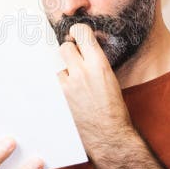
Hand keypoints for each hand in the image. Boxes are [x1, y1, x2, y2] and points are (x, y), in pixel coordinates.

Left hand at [57, 23, 132, 155]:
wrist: (109, 136)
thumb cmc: (114, 110)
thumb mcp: (110, 79)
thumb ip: (96, 63)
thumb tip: (84, 51)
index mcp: (98, 64)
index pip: (82, 33)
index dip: (78, 32)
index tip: (76, 34)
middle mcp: (81, 72)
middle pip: (65, 47)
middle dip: (69, 53)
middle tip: (75, 63)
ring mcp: (67, 85)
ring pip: (58, 67)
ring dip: (64, 73)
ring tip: (75, 87)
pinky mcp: (58, 98)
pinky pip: (55, 84)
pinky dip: (60, 88)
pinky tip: (69, 98)